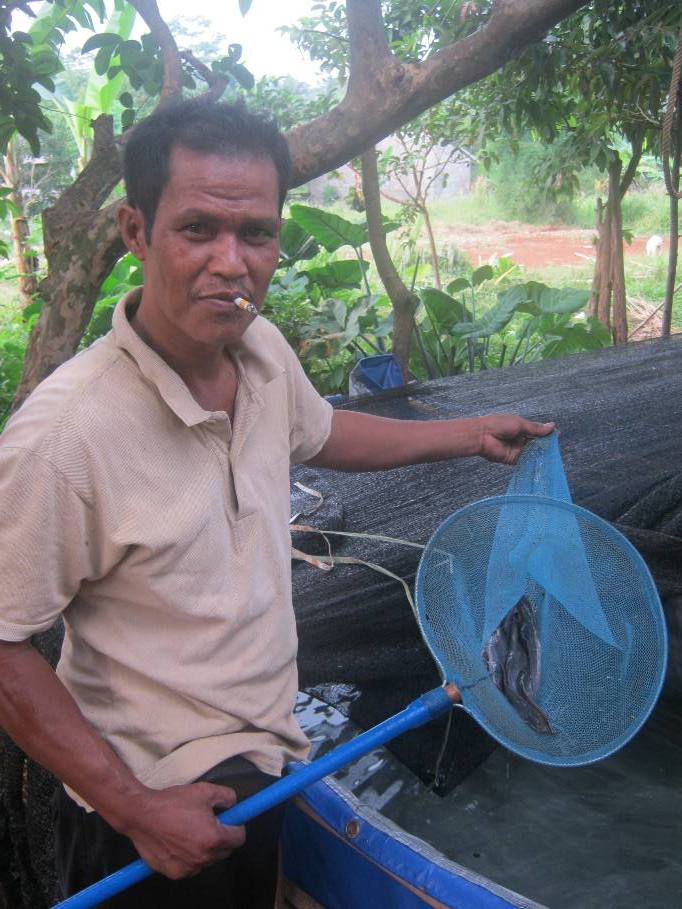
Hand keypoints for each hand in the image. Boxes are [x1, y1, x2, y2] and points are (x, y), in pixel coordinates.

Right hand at [117, 782, 244, 879]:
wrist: (141, 814)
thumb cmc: (172, 802)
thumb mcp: (204, 791)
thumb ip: (226, 797)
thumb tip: (233, 804)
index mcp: (213, 838)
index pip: (238, 838)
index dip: (236, 826)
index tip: (231, 820)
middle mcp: (202, 858)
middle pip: (225, 851)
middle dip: (222, 838)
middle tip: (210, 822)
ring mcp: (188, 868)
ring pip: (208, 860)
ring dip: (206, 848)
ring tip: (192, 830)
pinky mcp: (174, 872)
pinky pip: (191, 866)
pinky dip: (190, 856)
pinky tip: (180, 841)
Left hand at [477, 415, 554, 464]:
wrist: (483, 436)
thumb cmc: (499, 425)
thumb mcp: (520, 424)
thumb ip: (536, 428)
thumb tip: (552, 426)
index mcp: (520, 428)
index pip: (536, 432)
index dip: (545, 434)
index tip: (556, 436)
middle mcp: (520, 439)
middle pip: (536, 443)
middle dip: (544, 445)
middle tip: (555, 446)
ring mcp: (517, 449)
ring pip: (532, 452)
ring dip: (540, 453)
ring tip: (551, 454)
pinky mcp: (514, 459)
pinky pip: (526, 460)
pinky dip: (533, 460)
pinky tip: (542, 461)